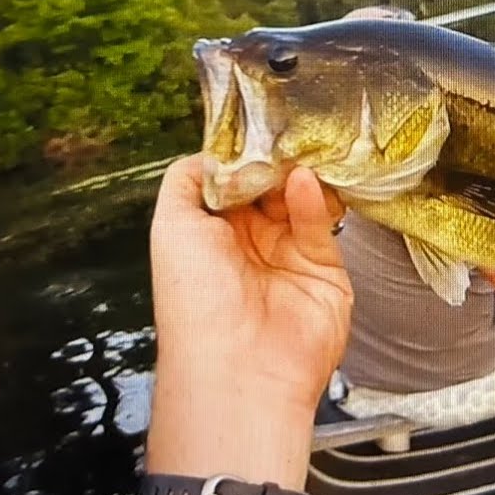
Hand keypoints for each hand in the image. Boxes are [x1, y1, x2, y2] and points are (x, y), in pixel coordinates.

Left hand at [149, 153, 353, 410]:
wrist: (240, 367)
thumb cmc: (195, 302)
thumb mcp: (171, 225)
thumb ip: (189, 177)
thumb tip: (216, 150)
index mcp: (208, 233)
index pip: (229, 178)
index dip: (240, 153)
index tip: (252, 127)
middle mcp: (247, 242)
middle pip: (267, 183)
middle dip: (273, 158)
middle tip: (281, 133)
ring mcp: (286, 253)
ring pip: (298, 197)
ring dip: (296, 173)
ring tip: (297, 154)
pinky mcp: (323, 266)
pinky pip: (319, 222)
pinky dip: (312, 200)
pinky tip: (303, 183)